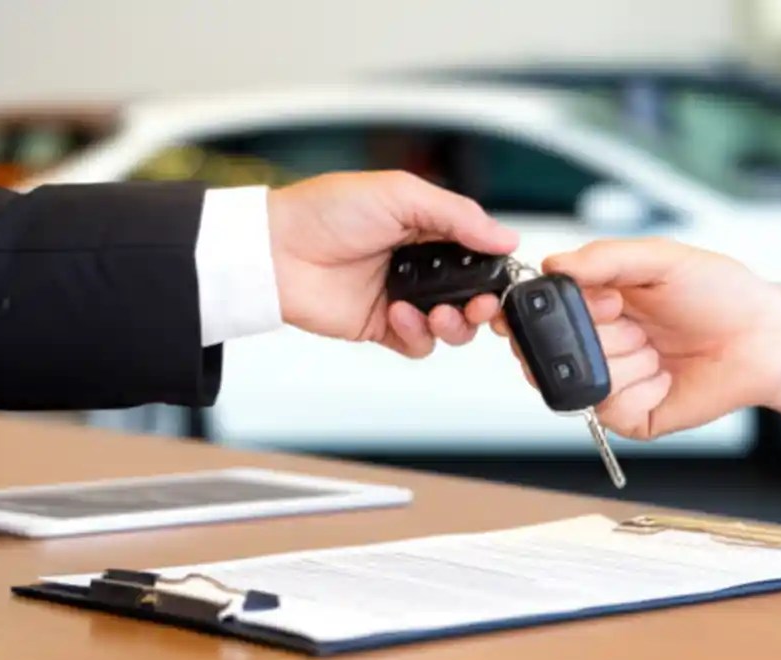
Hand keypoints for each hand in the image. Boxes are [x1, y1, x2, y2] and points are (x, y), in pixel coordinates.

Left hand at [267, 171, 517, 356]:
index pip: (477, 252)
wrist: (275, 251)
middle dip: (483, 305)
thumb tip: (505, 237)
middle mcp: (418, 263)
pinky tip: (399, 315)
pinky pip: (417, 344)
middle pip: (472, 295)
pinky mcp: (380, 326)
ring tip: (439, 313)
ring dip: (455, 324)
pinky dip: (417, 335)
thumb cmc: (325, 211)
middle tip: (481, 306)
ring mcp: (400, 296)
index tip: (502, 279)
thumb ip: (458, 215)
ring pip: (451, 325)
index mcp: (426, 227)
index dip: (494, 269)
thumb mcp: (401, 193)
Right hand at [493, 237, 780, 456]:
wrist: (764, 337)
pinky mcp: (632, 416)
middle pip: (550, 349)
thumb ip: (604, 257)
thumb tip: (552, 263)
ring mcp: (612, 383)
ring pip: (583, 377)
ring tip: (656, 344)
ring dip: (625, 356)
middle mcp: (598, 344)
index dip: (531, 312)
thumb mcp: (660, 258)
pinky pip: (610, 408)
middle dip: (592, 327)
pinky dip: (640, 388)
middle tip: (626, 311)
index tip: (537, 303)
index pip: (537, 314)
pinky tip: (665, 374)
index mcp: (595, 304)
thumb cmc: (721, 294)